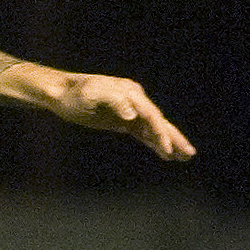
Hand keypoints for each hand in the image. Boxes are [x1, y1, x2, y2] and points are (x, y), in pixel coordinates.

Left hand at [47, 72, 195, 160]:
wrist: (60, 92)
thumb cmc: (74, 94)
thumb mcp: (91, 94)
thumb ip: (114, 101)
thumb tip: (133, 114)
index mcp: (130, 93)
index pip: (150, 116)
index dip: (160, 133)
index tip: (167, 149)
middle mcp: (134, 100)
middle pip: (158, 122)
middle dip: (174, 138)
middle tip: (189, 154)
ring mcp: (129, 110)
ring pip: (153, 129)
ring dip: (168, 142)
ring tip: (184, 157)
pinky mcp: (122, 121)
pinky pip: (142, 133)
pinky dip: (153, 142)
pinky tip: (163, 152)